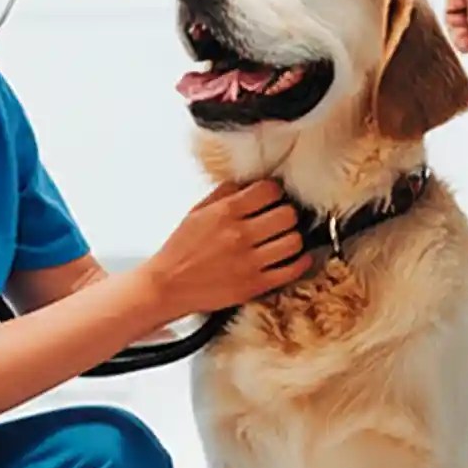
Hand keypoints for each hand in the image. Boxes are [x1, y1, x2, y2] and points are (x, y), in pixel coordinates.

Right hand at [141, 180, 309, 317]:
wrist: (168, 285)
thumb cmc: (182, 248)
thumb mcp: (197, 212)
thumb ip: (225, 193)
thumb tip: (251, 181)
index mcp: (225, 213)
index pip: (269, 190)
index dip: (274, 192)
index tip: (272, 198)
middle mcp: (239, 235)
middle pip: (287, 215)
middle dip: (286, 214)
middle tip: (280, 219)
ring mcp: (249, 262)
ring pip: (294, 242)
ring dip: (293, 237)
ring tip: (284, 238)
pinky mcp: (255, 286)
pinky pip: (292, 271)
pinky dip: (300, 262)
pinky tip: (295, 257)